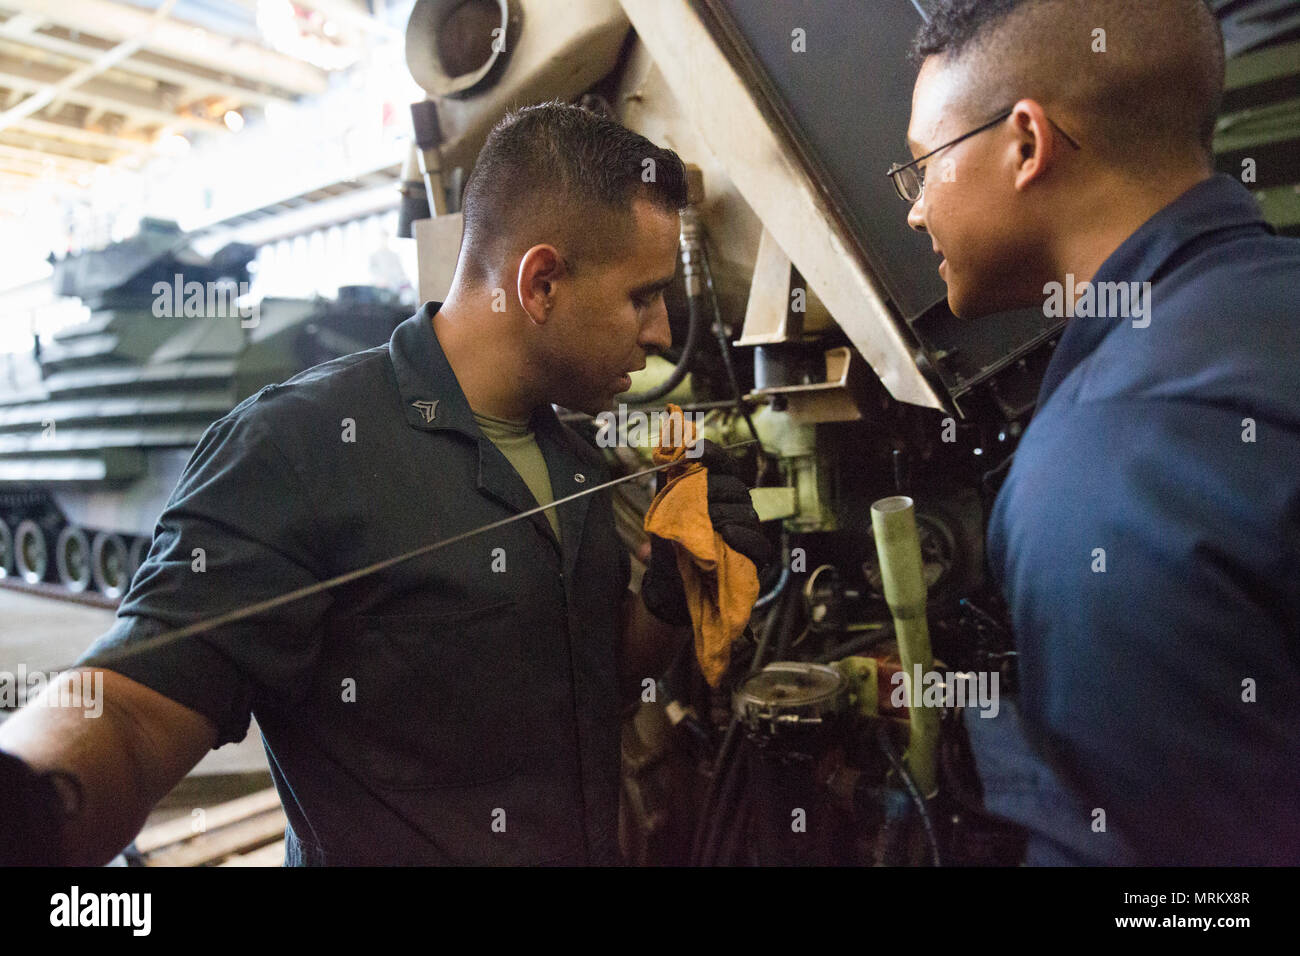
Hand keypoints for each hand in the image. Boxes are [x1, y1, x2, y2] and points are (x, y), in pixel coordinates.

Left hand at [640, 440, 773, 624]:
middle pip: (736, 487)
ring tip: (709, 523)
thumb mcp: (662, 513)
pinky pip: (759, 543)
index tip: (695, 448)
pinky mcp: (755, 557)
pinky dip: (743, 537)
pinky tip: (728, 536)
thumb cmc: (669, 546)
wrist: (668, 586)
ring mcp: (748, 531)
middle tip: (696, 500)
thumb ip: (668, 483)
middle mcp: (736, 507)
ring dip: (725, 515)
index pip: (722, 464)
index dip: (712, 453)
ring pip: (747, 512)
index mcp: (716, 492)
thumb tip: (667, 451)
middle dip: (714, 490)